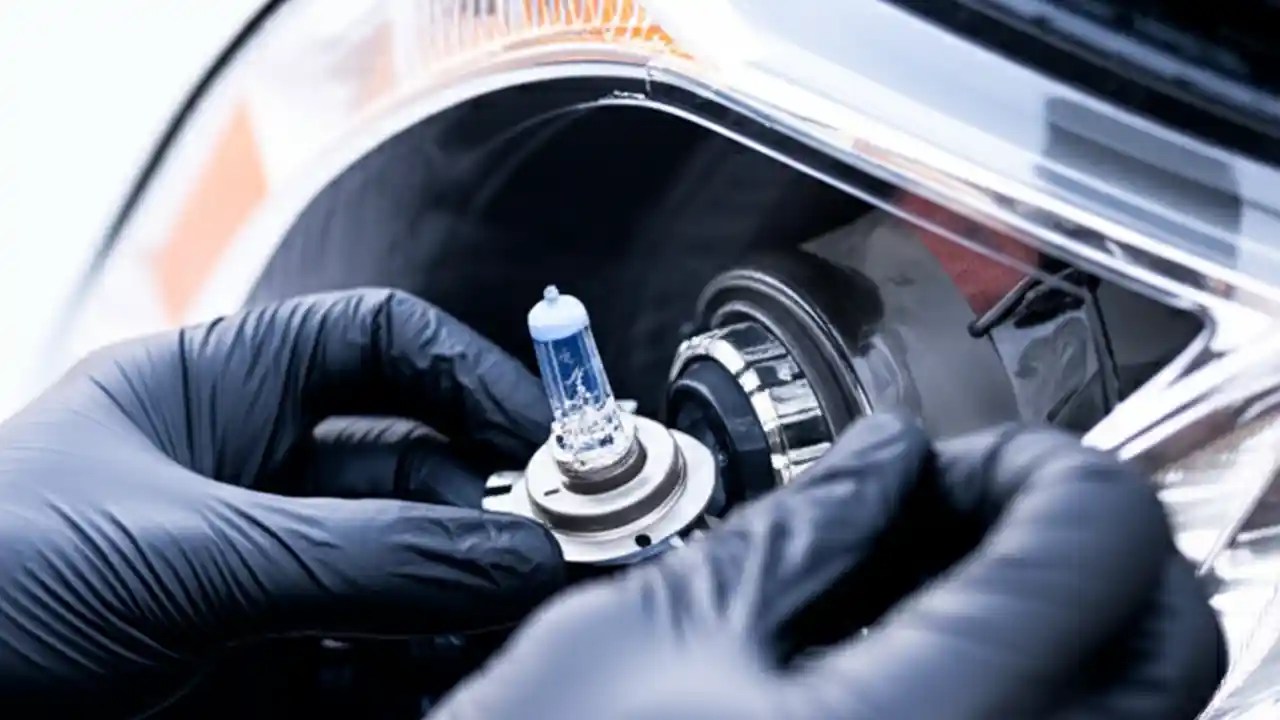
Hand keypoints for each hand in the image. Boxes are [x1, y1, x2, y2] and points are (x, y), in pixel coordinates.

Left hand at [0, 289, 564, 715]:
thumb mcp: (184, 554)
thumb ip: (364, 559)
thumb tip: (515, 552)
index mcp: (217, 394)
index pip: (378, 345)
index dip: (471, 376)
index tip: (545, 438)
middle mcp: (250, 480)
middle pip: (412, 473)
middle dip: (478, 515)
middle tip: (538, 565)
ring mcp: (259, 582)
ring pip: (402, 578)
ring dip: (454, 607)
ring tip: (487, 638)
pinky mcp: (258, 672)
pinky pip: (368, 662)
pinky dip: (409, 674)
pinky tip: (427, 686)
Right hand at [430, 414, 1225, 718]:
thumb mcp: (644, 639)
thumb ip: (793, 529)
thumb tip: (877, 458)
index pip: (1097, 531)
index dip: (1028, 460)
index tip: (938, 465)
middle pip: (1163, 626)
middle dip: (1068, 533)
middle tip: (949, 508)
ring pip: (1131, 702)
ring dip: (1054, 608)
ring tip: (923, 572)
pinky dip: (1025, 679)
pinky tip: (916, 648)